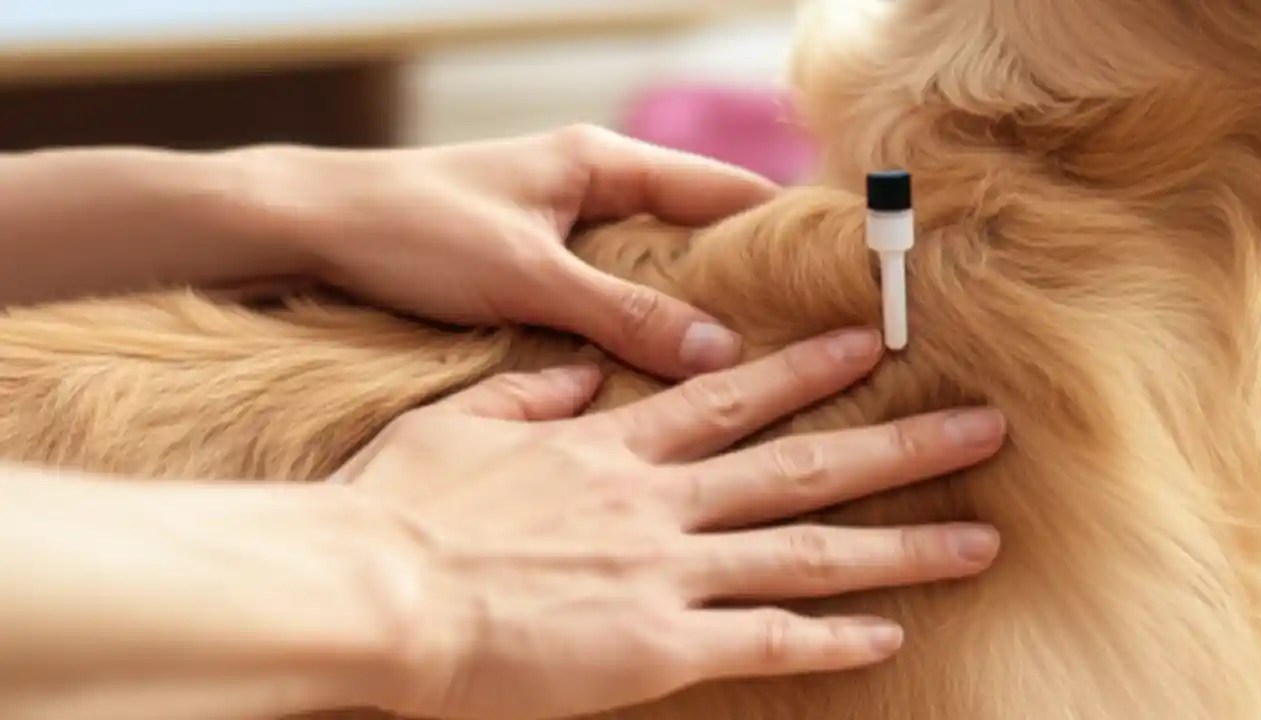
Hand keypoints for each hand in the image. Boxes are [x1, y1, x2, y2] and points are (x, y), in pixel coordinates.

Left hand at [255, 125, 776, 378]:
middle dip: (747, 275)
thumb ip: (624, 314)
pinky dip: (638, 317)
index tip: (842, 274)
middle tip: (807, 337)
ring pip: (651, 260)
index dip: (786, 228)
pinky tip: (658, 366)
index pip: (723, 189)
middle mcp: (588, 183)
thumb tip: (719, 354)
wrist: (311, 228)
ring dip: (691, 303)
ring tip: (750, 363)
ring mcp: (559, 220)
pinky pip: (607, 285)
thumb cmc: (412, 231)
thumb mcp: (529, 276)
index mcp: (601, 162)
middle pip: (695, 226)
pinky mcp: (529, 257)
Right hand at [333, 328, 1005, 719]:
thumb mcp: (461, 423)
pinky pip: (765, 640)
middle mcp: (658, 500)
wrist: (374, 588)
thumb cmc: (402, 507)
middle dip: (899, 442)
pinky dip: (832, 637)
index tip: (869, 343)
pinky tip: (890, 634)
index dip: (806, 369)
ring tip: (980, 537)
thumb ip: (530, 396)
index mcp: (610, 447)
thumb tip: (578, 378)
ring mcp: (665, 570)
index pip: (729, 396)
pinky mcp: (657, 645)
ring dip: (900, 542)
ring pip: (807, 550)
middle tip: (983, 425)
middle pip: (801, 463)